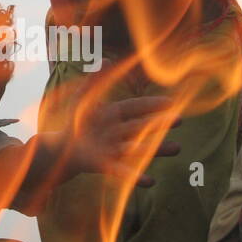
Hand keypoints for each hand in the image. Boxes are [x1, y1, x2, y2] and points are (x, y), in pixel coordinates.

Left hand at [46, 79, 180, 185]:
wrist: (61, 148)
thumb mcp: (81, 100)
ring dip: (158, 149)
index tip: (171, 102)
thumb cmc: (73, 123)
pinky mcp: (107, 164)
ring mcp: (114, 148)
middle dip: (160, 124)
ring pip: (139, 148)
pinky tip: (150, 181)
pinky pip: (123, 170)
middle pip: (142, 127)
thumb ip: (92, 83)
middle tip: (180, 120)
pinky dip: (136, 176)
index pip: (136, 107)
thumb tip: (106, 60)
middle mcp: (118, 131)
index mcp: (113, 113)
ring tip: (178, 148)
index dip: (152, 104)